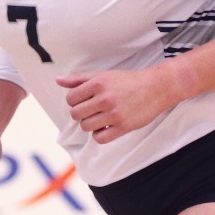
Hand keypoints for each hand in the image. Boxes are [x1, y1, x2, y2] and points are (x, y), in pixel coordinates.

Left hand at [57, 69, 177, 144]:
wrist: (156, 88)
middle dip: (81, 113)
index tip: (85, 101)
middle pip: (75, 114)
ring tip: (99, 118)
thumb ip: (79, 79)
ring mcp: (114, 114)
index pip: (71, 99)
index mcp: (98, 83)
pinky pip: (99, 138)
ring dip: (90, 124)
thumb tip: (58, 81)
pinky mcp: (123, 127)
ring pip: (85, 127)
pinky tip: (105, 127)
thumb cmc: (127, 81)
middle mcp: (105, 98)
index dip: (75, 101)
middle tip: (92, 110)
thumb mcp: (103, 75)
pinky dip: (99, 135)